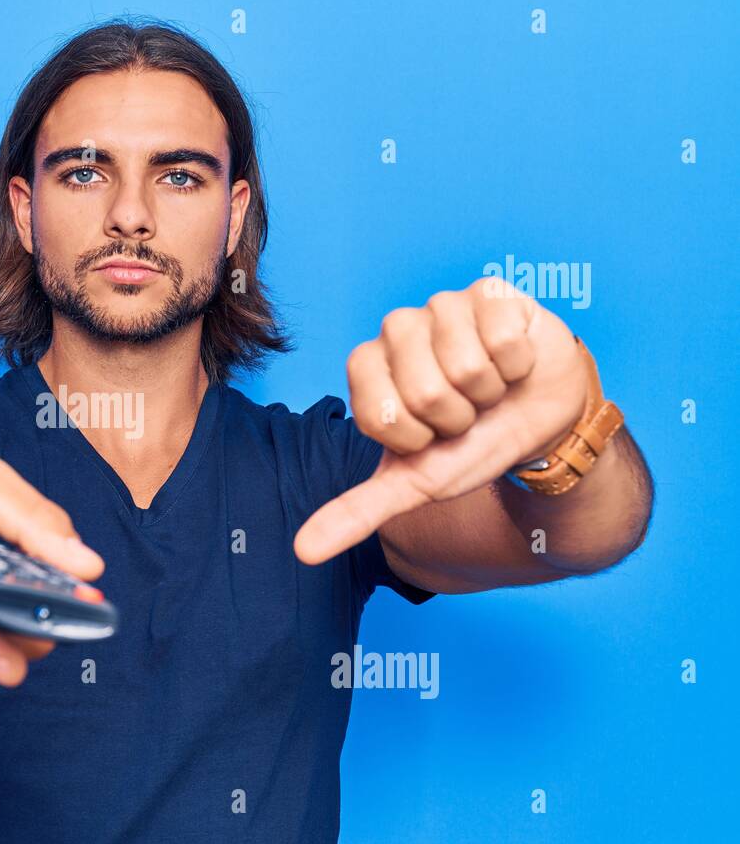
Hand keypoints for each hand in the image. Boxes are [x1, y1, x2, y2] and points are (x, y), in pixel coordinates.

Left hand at [294, 276, 587, 564]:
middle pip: (425, 392)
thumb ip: (356, 512)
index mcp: (365, 370)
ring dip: (489, 393)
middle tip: (466, 413)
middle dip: (458, 419)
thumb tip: (302, 552)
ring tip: (489, 388)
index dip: (417, 439)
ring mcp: (441, 305)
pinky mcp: (490, 292)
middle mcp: (395, 330)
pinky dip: (517, 366)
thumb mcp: (415, 485)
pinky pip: (503, 338)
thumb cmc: (472, 444)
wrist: (540, 423)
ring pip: (466, 365)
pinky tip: (512, 362)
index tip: (430, 437)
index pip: (381, 415)